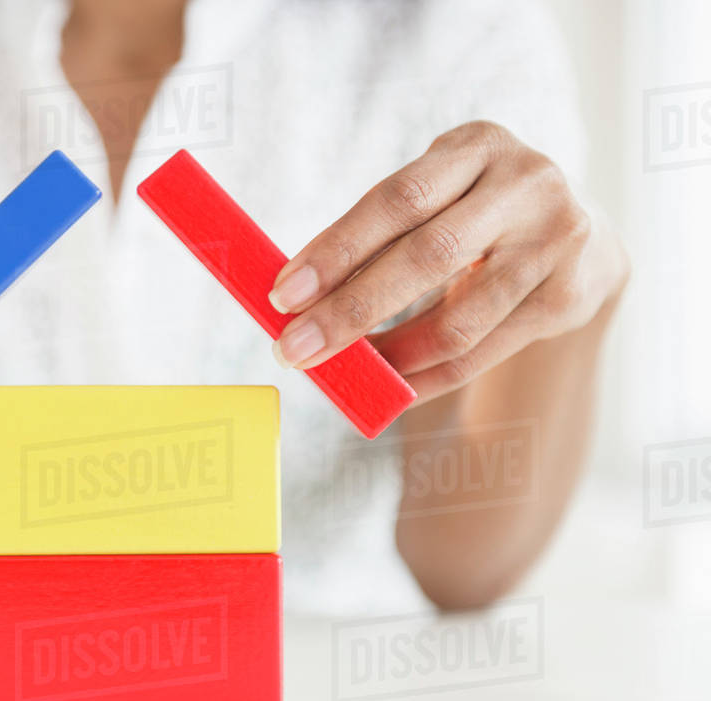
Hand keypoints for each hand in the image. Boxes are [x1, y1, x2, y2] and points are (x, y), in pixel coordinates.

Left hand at [269, 120, 628, 402]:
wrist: (585, 242)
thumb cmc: (476, 217)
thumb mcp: (440, 198)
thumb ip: (380, 237)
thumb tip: (299, 300)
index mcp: (478, 144)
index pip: (397, 198)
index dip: (336, 249)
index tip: (283, 293)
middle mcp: (526, 184)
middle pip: (427, 257)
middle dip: (350, 311)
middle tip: (294, 349)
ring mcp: (556, 241)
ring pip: (457, 321)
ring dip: (387, 356)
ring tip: (339, 371)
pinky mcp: (567, 298)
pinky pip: (478, 355)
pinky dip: (422, 379)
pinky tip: (386, 388)